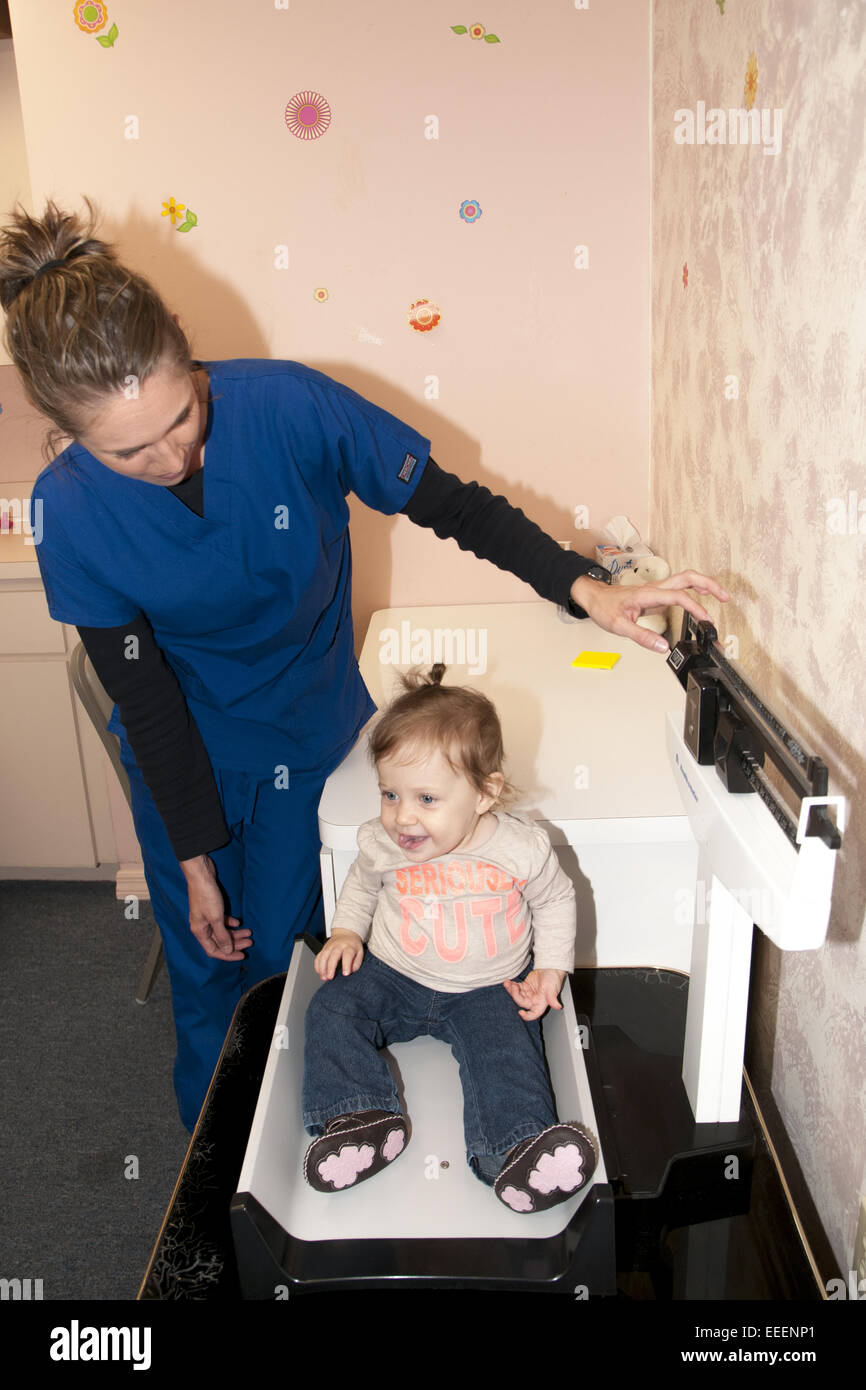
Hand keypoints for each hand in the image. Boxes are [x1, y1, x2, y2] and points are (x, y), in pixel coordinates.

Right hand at [180, 854, 251, 960]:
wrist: (201, 875)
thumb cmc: (207, 896)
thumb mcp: (216, 918)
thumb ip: (222, 935)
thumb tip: (227, 951)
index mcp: (200, 931)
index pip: (213, 950)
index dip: (228, 955)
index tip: (242, 955)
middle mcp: (202, 926)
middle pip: (219, 941)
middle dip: (235, 943)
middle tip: (250, 942)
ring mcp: (206, 917)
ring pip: (222, 931)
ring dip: (235, 933)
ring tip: (249, 932)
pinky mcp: (211, 908)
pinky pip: (221, 920)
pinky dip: (230, 923)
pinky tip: (238, 922)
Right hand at [315, 930, 364, 979]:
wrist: (346, 934)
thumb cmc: (353, 946)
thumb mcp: (360, 953)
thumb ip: (356, 963)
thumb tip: (351, 971)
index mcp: (349, 946)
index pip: (348, 955)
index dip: (346, 965)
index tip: (346, 974)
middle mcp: (338, 946)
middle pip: (333, 955)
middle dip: (330, 967)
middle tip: (330, 977)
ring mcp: (329, 947)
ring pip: (323, 956)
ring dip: (322, 968)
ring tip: (324, 977)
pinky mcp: (323, 949)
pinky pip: (318, 957)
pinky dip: (317, 966)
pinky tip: (320, 973)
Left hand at [502, 968, 566, 1020]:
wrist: (550, 967)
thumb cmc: (553, 978)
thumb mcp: (552, 988)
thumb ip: (553, 998)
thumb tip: (558, 1007)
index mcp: (541, 1003)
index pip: (533, 1014)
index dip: (527, 1016)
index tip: (520, 1012)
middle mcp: (534, 1000)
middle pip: (521, 1002)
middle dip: (516, 995)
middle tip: (514, 987)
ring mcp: (528, 993)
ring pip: (517, 995)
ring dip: (511, 990)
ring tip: (508, 983)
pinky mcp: (525, 986)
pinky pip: (516, 988)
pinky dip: (511, 985)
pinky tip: (507, 982)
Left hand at [570, 569, 729, 653]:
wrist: (595, 597)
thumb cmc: (605, 608)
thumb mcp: (619, 626)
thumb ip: (642, 637)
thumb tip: (663, 647)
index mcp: (648, 594)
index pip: (678, 596)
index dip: (695, 607)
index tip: (706, 619)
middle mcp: (655, 588)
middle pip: (688, 578)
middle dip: (709, 585)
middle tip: (725, 597)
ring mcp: (657, 589)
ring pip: (685, 579)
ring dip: (704, 584)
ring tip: (721, 595)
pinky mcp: (656, 593)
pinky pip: (679, 587)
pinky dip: (694, 590)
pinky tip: (701, 597)